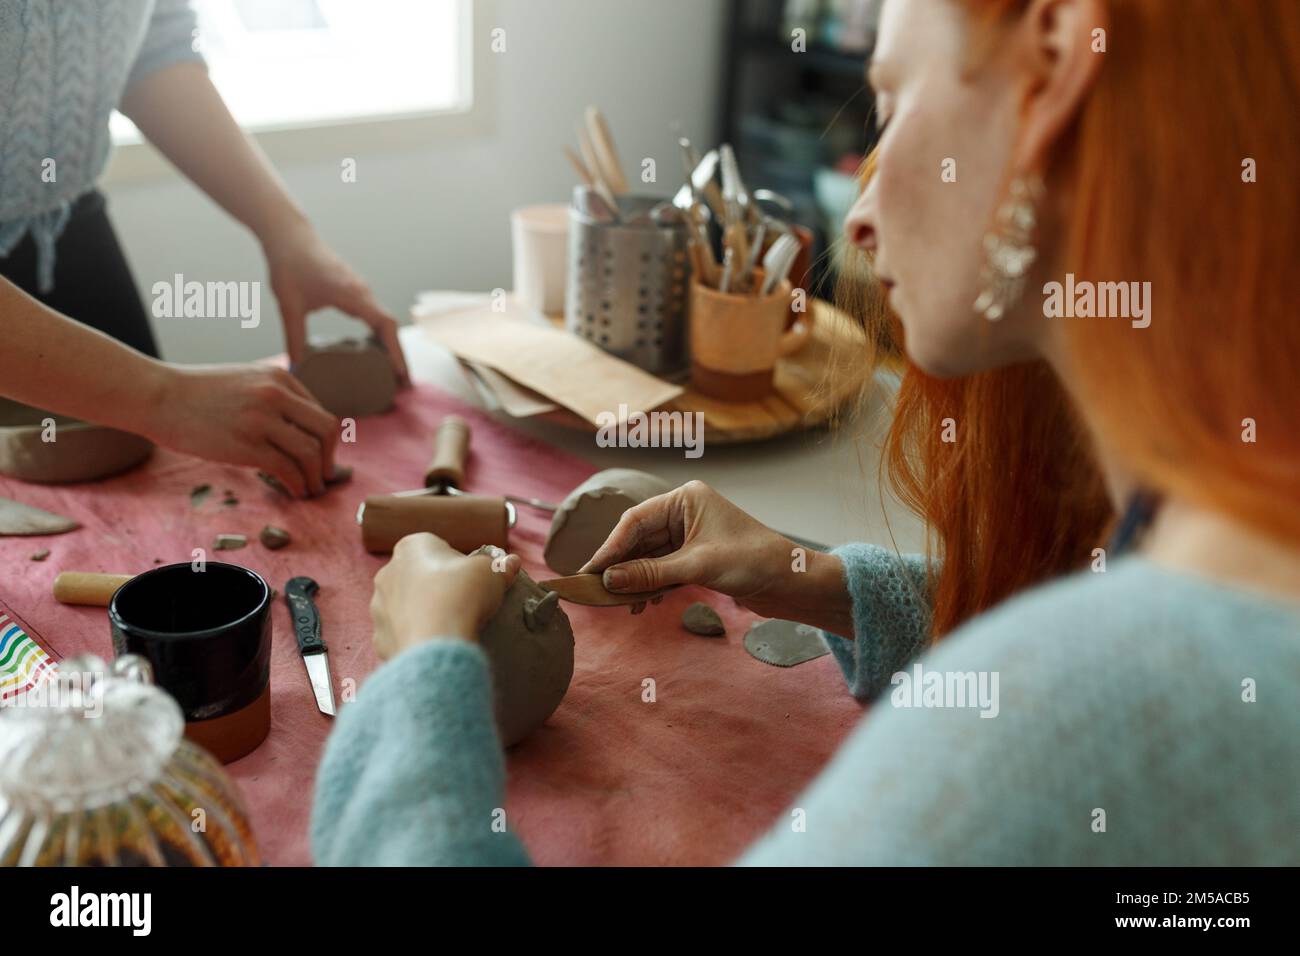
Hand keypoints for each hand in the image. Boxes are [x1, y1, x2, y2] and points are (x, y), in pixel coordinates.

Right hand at [147, 364, 338, 497]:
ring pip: (310, 453)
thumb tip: (300, 430)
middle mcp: (276, 396)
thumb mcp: (245, 381)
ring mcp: (261, 420)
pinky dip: (297, 485)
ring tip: (310, 490)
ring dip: (316, 478)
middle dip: (330, 459)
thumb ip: (275, 398)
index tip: (322, 458)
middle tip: (325, 477)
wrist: (158, 396)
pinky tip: (294, 491)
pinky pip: (287, 469)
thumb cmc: (198, 393)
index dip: (326, 441)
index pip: (320, 413)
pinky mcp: (246, 445)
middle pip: (326, 431)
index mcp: (280, 378)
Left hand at [262, 220, 409, 385]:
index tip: (401, 374)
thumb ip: (293, 337)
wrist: (288, 234)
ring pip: (384, 321)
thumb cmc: (289, 263)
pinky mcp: (354, 289)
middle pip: (391, 327)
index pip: (385, 326)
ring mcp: (360, 289)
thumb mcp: (289, 304)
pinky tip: (373, 350)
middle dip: (398, 356)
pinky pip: (375, 315)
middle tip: (401, 383)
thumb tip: (296, 367)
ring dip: (390, 346)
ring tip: (392, 372)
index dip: (395, 352)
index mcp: (352, 294)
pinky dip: (380, 335)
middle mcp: (362, 292)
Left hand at [371, 535, 520, 659]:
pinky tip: (433, 643)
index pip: (436, 549)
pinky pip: (399, 634)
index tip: (471, 580)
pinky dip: (414, 637)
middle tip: (461, 602)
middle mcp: (388, 572)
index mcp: (412, 547)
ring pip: (404, 606)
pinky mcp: (379, 636)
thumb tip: (511, 563)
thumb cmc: (462, 595)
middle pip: (417, 576)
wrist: (437, 643)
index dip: (457, 564)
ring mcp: (378, 606)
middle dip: (436, 587)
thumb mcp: (493, 572)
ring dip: (422, 612)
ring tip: (448, 625)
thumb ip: (500, 566)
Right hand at [579, 481, 800, 618]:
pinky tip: (642, 604)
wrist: (792, 583)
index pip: (635, 520)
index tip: (590, 571)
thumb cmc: (753, 562)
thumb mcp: (697, 567)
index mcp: (685, 499)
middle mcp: (685, 512)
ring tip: (618, 603)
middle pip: (638, 539)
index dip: (610, 548)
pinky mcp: (696, 558)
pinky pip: (662, 568)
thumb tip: (608, 579)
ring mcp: (690, 535)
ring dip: (635, 579)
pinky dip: (651, 585)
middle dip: (620, 566)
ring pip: (649, 556)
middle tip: (595, 590)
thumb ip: (651, 573)